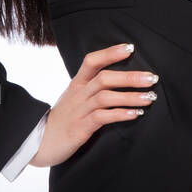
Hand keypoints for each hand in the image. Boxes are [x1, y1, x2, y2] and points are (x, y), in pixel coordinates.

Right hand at [28, 43, 158, 168]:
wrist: (39, 142)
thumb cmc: (64, 118)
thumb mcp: (76, 98)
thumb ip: (92, 88)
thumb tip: (121, 79)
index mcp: (77, 83)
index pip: (92, 61)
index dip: (110, 53)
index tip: (130, 48)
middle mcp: (78, 94)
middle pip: (104, 78)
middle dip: (130, 77)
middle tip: (153, 78)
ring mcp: (79, 110)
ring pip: (105, 97)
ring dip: (130, 96)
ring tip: (150, 97)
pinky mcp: (80, 128)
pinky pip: (102, 118)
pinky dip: (120, 114)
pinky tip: (135, 114)